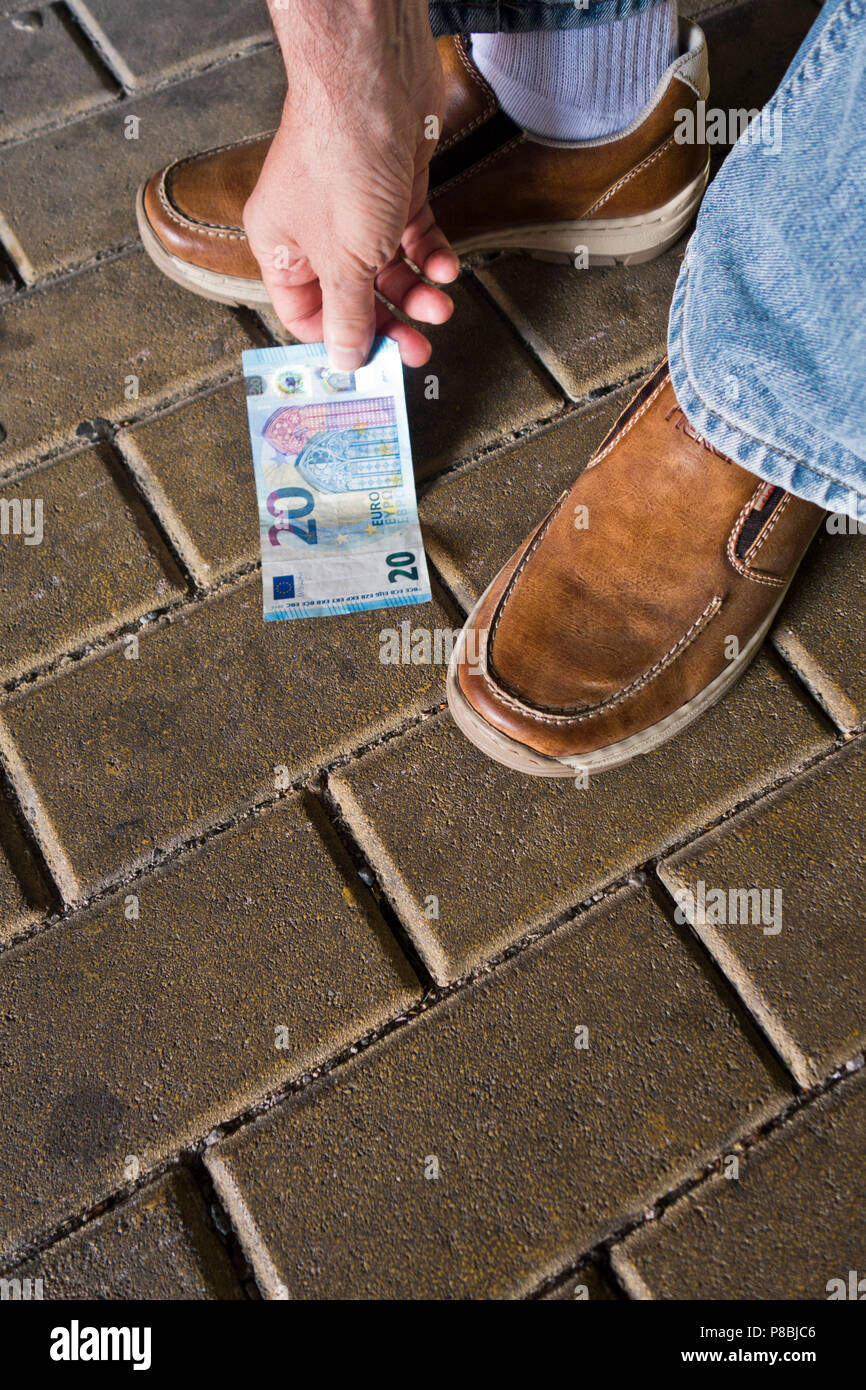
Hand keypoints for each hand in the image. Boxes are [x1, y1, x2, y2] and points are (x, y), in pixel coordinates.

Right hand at [244, 0, 458, 369]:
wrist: (373, 80)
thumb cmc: (340, 157)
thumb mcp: (344, 259)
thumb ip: (347, 313)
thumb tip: (344, 359)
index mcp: (281, 247)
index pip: (306, 313)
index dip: (340, 339)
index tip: (372, 360)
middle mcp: (313, 229)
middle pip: (353, 296)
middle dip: (388, 322)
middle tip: (416, 348)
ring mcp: (354, 208)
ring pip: (387, 269)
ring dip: (416, 293)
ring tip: (440, 305)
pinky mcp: (391, 188)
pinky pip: (412, 236)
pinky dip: (430, 255)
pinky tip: (445, 267)